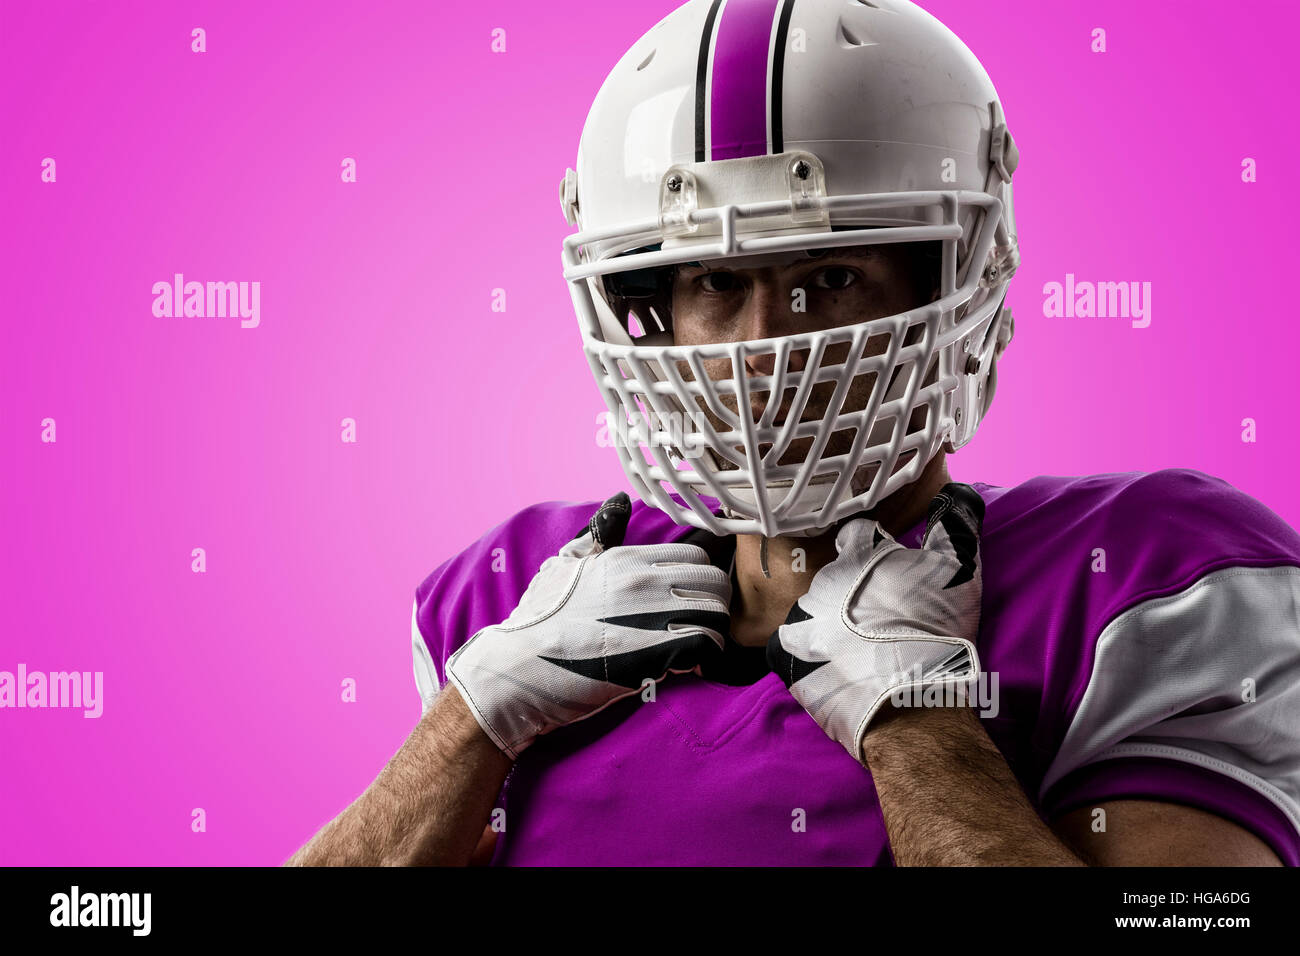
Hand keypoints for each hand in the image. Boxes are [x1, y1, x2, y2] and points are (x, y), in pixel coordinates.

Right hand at [446, 492, 730, 759]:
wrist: (518, 669)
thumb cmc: (540, 619)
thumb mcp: (565, 564)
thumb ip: (600, 532)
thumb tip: (620, 500)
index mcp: (627, 559)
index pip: (696, 556)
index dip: (697, 580)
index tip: (687, 600)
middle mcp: (644, 581)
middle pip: (715, 582)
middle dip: (714, 604)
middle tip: (698, 625)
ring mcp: (652, 617)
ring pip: (718, 613)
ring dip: (713, 631)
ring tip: (694, 647)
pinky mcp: (656, 654)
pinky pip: (707, 645)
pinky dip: (705, 656)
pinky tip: (686, 665)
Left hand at [766, 482, 984, 763]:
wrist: (909, 702)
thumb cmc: (938, 634)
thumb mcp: (959, 569)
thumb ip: (955, 522)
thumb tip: (954, 490)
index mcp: (858, 553)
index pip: (857, 535)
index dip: (874, 550)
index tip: (888, 571)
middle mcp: (821, 578)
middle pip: (835, 577)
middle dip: (853, 593)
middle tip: (879, 621)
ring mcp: (799, 616)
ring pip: (812, 610)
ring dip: (830, 624)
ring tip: (859, 650)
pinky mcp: (783, 653)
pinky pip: (791, 645)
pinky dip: (809, 654)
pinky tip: (836, 666)